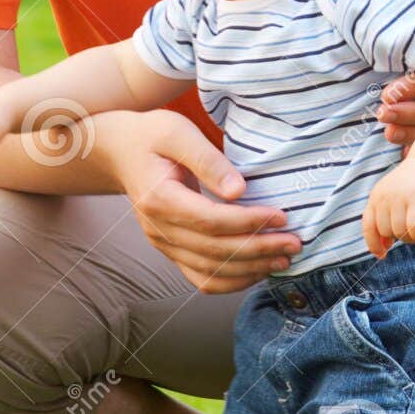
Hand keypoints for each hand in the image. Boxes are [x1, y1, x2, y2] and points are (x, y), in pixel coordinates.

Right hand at [93, 110, 302, 293]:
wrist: (119, 151)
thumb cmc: (151, 136)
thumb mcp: (177, 132)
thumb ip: (208, 160)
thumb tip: (240, 191)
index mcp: (159, 199)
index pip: (211, 221)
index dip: (249, 222)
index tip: (282, 217)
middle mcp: (158, 229)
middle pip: (215, 251)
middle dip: (259, 250)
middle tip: (295, 244)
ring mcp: (162, 244)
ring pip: (210, 272)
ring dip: (251, 270)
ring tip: (284, 260)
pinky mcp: (170, 250)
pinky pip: (202, 279)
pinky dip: (233, 281)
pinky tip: (259, 270)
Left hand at [362, 158, 414, 258]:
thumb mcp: (394, 197)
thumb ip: (387, 217)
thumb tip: (384, 246)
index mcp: (376, 196)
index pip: (368, 226)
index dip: (373, 244)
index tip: (381, 254)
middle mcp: (385, 197)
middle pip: (385, 232)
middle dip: (398, 238)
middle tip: (412, 233)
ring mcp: (400, 198)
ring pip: (399, 232)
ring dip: (410, 239)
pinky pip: (414, 229)